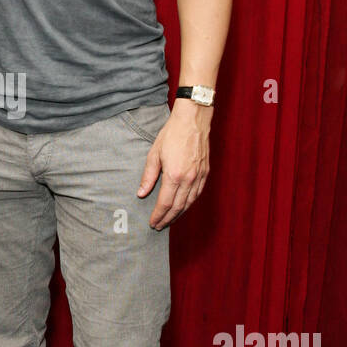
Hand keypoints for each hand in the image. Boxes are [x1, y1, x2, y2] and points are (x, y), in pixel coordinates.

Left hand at [137, 100, 211, 228]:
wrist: (193, 120)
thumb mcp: (154, 154)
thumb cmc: (172, 134)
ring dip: (179, 214)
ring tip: (169, 220)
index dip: (158, 215)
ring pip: (189, 203)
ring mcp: (199, 177)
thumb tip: (141, 193)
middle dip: (167, 219)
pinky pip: (197, 194)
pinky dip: (189, 204)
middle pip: (178, 207)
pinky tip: (183, 206)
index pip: (165, 203)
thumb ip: (148, 176)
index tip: (152, 223)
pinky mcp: (205, 173)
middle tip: (159, 226)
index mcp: (174, 175)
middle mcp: (189, 179)